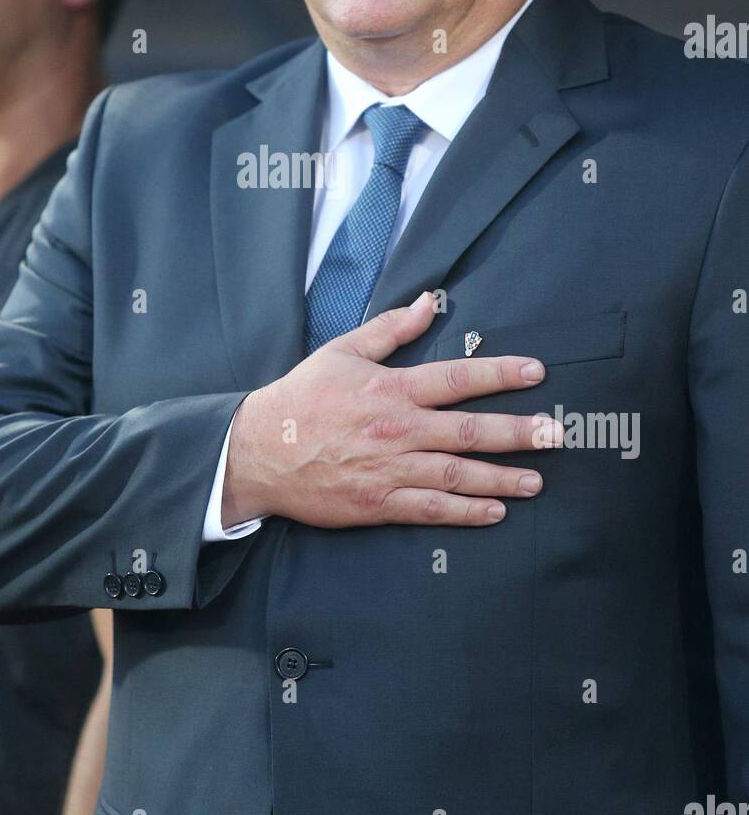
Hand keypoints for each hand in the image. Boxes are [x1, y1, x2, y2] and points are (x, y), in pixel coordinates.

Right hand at [223, 291, 562, 529]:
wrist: (259, 451)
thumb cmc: (301, 397)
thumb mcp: (343, 351)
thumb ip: (391, 329)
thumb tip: (430, 302)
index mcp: (391, 389)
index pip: (457, 378)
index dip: (500, 373)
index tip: (537, 373)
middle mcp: (398, 430)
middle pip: (470, 431)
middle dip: (518, 433)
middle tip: (556, 434)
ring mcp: (390, 470)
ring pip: (458, 475)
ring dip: (503, 477)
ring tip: (538, 479)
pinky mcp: (378, 504)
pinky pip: (431, 510)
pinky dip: (466, 513)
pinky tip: (496, 512)